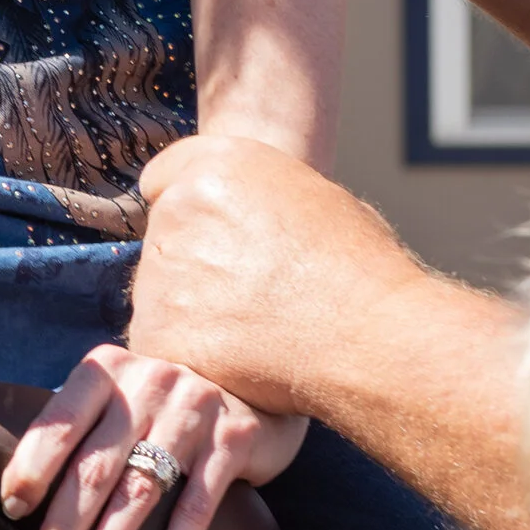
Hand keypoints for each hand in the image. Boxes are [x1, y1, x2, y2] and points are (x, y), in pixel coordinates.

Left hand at [0, 339, 303, 529]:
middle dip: (65, 523)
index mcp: (106, 370)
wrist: (247, 374)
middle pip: (95, 466)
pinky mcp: (233, 440)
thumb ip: (77, 426)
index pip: (59, 424)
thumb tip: (17, 494)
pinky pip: (196, 508)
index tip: (13, 510)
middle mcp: (147, 385)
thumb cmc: (158, 399)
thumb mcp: (116, 392)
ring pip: (140, 491)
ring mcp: (192, 411)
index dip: (31, 469)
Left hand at [130, 134, 417, 421]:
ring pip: (157, 296)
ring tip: (256, 332)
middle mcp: (179, 209)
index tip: (213, 240)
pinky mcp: (158, 333)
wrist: (372, 337)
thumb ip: (259, 200)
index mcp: (218, 166)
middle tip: (250, 297)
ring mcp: (161, 273)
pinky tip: (237, 363)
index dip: (189, 213)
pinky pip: (159, 344)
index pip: (162, 180)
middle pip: (162, 242)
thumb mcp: (314, 200)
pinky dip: (189, 357)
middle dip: (192, 267)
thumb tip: (245, 217)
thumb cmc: (362, 271)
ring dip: (189, 314)